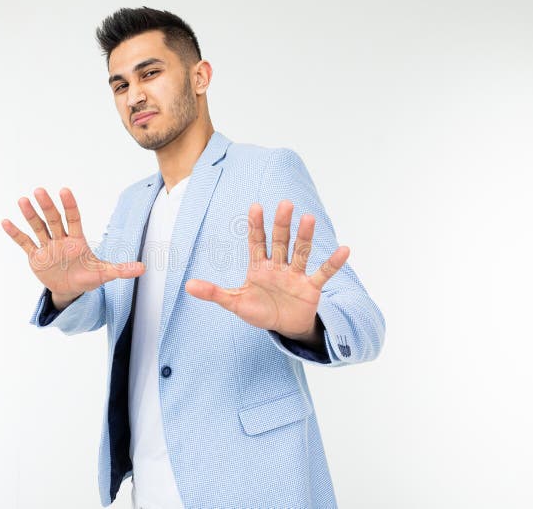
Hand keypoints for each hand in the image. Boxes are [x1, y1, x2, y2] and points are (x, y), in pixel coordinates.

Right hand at [2, 187, 144, 306]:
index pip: (74, 219)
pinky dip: (15, 234)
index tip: (64, 190)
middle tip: (39, 191)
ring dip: (30, 215)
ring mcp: (47, 247)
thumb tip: (143, 268)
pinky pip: (25, 243)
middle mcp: (61, 240)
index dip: (69, 205)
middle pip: (53, 220)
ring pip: (38, 227)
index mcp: (77, 241)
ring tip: (22, 200)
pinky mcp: (36, 256)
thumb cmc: (88, 277)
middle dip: (47, 206)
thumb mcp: (104, 274)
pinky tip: (6, 222)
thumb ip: (121, 270)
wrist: (70, 289)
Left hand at [184, 200, 348, 343]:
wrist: (284, 327)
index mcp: (259, 266)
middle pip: (280, 241)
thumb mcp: (235, 303)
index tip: (255, 207)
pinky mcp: (310, 288)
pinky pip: (322, 273)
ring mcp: (296, 275)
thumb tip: (188, 285)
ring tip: (308, 218)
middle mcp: (279, 266)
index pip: (256, 242)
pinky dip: (333, 263)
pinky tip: (344, 250)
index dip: (256, 226)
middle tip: (284, 204)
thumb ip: (214, 293)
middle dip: (281, 224)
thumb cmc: (260, 311)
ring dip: (305, 237)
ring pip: (300, 252)